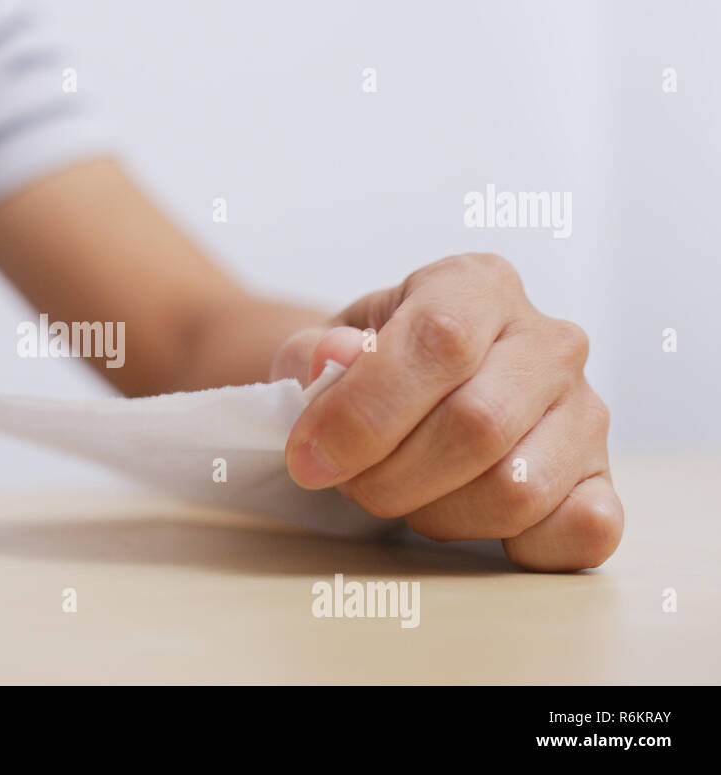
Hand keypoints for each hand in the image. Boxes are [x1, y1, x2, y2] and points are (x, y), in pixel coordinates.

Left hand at [271, 253, 621, 570]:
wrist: (407, 396)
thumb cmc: (364, 372)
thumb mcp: (319, 350)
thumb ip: (313, 353)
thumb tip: (336, 358)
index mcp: (475, 286)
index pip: (441, 341)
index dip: (366, 413)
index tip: (309, 458)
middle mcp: (548, 340)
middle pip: (477, 426)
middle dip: (389, 477)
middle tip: (349, 483)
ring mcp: (585, 410)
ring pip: (517, 489)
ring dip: (435, 513)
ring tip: (403, 493)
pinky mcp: (601, 479)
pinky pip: (583, 531)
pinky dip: (520, 544)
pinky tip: (468, 520)